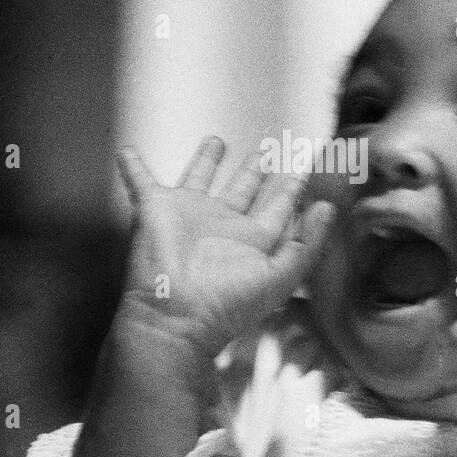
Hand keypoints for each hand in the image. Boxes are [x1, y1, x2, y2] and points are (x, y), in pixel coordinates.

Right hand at [115, 136, 336, 357]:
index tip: (305, 169)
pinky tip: (128, 153)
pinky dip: (133, 167)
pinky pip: (141, 180)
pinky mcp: (156, 209)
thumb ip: (307, 244)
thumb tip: (327, 209)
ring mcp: (189, 216)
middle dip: (255, 170)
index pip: (279, 209)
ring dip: (206, 161)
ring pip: (201, 178)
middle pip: (243, 190)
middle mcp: (222, 227)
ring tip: (216, 141)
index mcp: (252, 242)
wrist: (174, 315)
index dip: (292, 190)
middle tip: (268, 148)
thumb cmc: (226, 304)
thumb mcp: (280, 276)